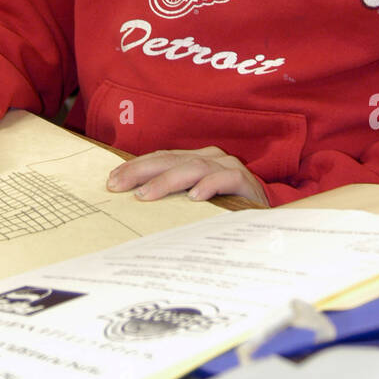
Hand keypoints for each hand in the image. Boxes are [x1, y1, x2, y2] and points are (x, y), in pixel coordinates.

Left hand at [106, 146, 268, 206]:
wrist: (267, 219)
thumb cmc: (226, 210)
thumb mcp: (195, 203)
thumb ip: (173, 198)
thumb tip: (135, 203)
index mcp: (196, 160)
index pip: (161, 159)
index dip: (136, 167)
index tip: (112, 180)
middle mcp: (211, 158)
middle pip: (171, 159)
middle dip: (142, 171)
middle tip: (118, 186)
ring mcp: (228, 167)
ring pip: (194, 167)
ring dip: (168, 180)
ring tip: (146, 194)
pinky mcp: (245, 182)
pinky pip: (226, 179)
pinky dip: (209, 185)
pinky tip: (194, 197)